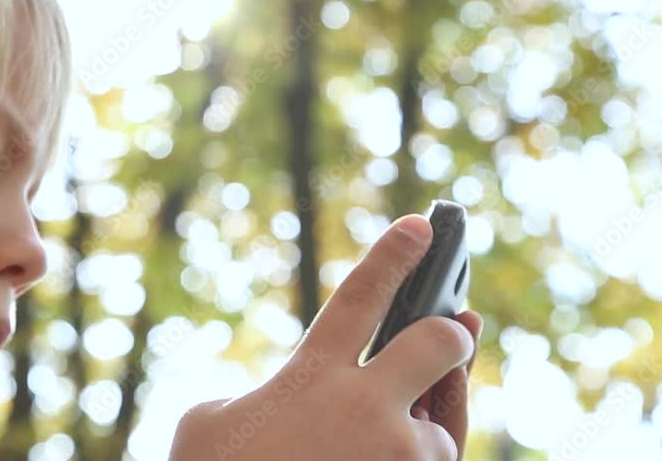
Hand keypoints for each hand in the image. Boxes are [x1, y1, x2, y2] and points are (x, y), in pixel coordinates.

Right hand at [169, 214, 480, 460]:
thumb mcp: (210, 422)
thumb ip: (263, 392)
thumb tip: (310, 400)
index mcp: (310, 378)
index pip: (361, 297)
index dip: (392, 255)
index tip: (421, 225)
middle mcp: (365, 411)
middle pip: (440, 345)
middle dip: (451, 335)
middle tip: (450, 330)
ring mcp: (395, 460)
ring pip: (438, 430)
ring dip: (416, 436)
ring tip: (367, 449)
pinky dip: (412, 460)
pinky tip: (385, 450)